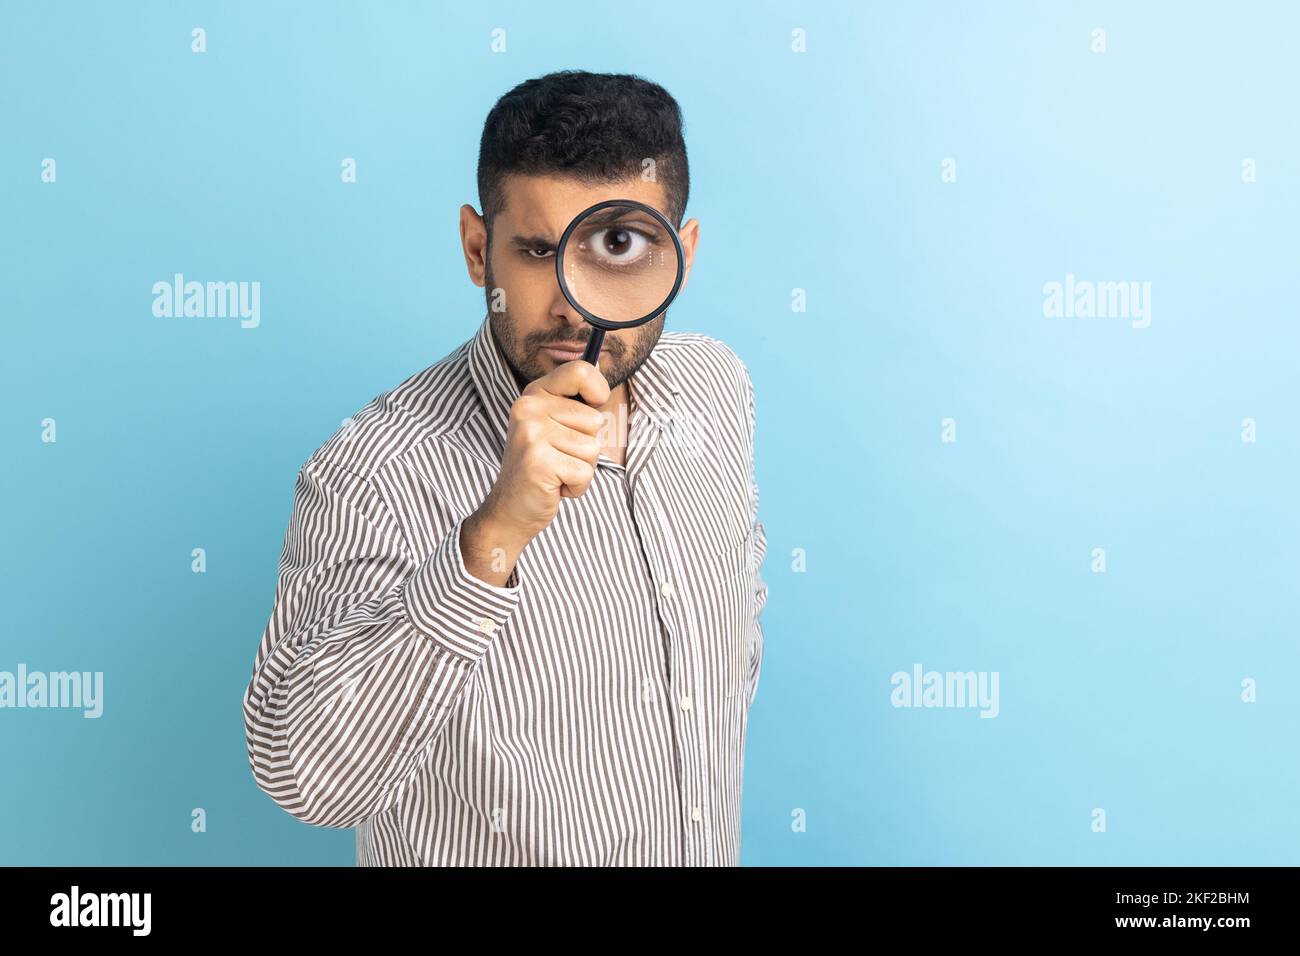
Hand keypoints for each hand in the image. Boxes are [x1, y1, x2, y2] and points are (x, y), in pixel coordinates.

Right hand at [461, 360, 609, 583]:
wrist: (510, 509)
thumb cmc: (542, 467)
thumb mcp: (555, 427)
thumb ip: (576, 405)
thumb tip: (604, 383)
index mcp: (535, 394)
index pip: (581, 370)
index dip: (598, 390)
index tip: (594, 405)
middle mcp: (529, 408)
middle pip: (595, 420)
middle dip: (587, 446)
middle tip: (559, 457)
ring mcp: (531, 434)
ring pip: (592, 449)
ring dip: (582, 468)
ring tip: (556, 471)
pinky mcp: (538, 461)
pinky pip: (585, 472)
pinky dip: (577, 486)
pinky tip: (554, 486)